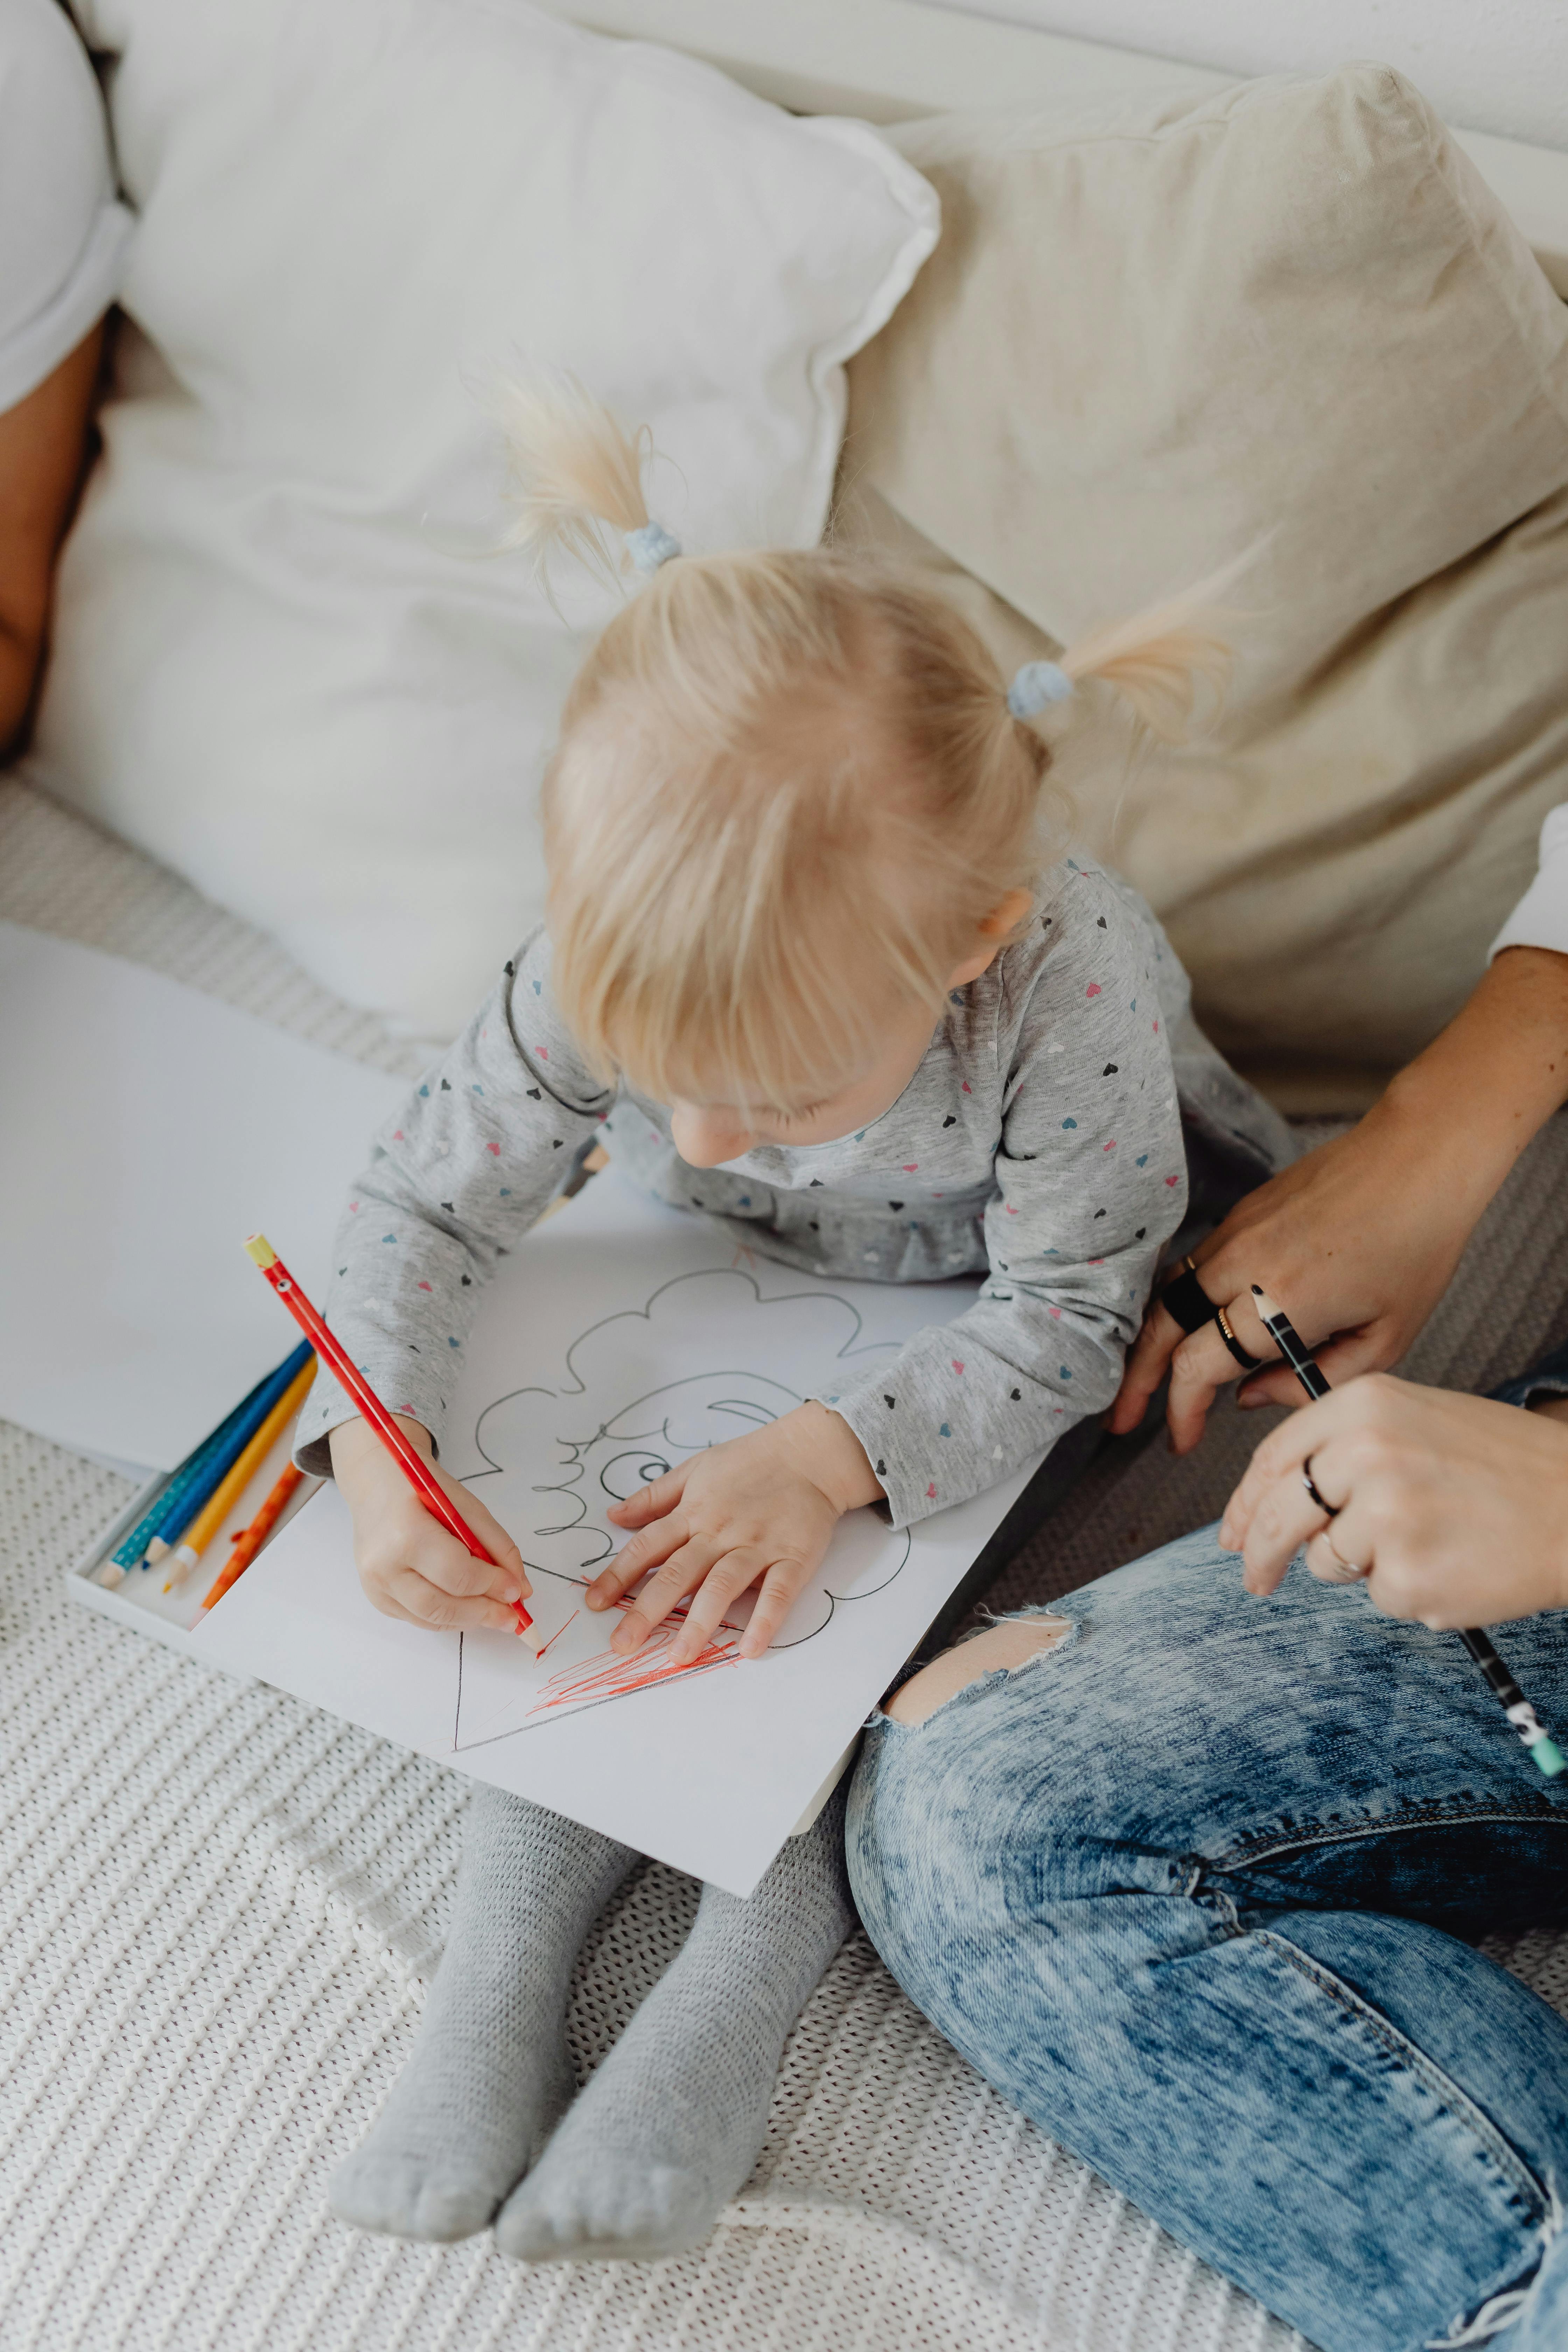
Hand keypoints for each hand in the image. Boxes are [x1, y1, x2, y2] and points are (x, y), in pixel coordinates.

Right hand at [330, 1414, 531, 1632]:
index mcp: (406, 1535)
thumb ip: (497, 1547)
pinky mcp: (377, 1598)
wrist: (376, 1483)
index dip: (492, 1586)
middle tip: (512, 1617)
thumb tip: (521, 1590)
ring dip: (468, 1620)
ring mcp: (375, 1586)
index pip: (457, 1575)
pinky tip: (466, 1608)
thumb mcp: (467, 1507)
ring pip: (430, 1619)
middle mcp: (383, 1566)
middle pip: (441, 1607)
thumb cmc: (423, 1490)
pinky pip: (417, 1618)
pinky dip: (447, 1617)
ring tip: (495, 1614)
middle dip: (483, 1614)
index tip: (517, 1592)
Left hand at [588, 1403, 882, 1662]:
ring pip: (723, 1586)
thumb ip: (655, 1496)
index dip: (619, 1575)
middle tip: (623, 1644)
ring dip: (700, 1622)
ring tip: (679, 1657)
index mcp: (693, 1511)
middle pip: (678, 1573)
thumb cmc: (750, 1461)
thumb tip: (614, 1516)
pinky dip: (764, 1621)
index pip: (648, 1546)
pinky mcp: (793, 1557)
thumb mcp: (695, 1468)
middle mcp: (720, 1531)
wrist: (810, 1453)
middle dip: (647, 1610)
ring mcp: (757, 1545)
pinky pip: (777, 1593)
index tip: (595, 1603)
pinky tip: (750, 1649)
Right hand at [1110, 947, 1567, 1452]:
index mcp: (1278, 1302)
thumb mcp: (1386, 1339)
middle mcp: (1241, 1264)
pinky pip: (1190, 1265)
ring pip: (1166, 1295)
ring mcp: (1234, 1232)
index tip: (1182, 1442)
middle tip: (1119, 1420)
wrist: (1419, 1157)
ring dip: (1148, 1343)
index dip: (1180, 1411)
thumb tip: (1250, 1397)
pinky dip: (1174, 1304)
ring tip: (1139, 1380)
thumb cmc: (1415, 1248)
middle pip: (1162, 1330)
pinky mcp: (1239, 1212)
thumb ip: (1315, 1380)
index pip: (1199, 1367)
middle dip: (1135, 1382)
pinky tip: (1183, 1328)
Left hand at [1218, 1374, 1567, 1627]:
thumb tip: (1272, 1498)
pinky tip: (1453, 1565)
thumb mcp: (1419, 1420)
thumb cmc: (1504, 1466)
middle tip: (1255, 1578)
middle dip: (1259, 1554)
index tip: (1231, 1533)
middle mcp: (1365, 1453)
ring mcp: (1385, 1515)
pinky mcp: (1408, 1575)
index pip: (1273, 1459)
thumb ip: (1344, 1447)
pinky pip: (1378, 1595)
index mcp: (1364, 1406)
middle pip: (1277, 1515)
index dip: (1244, 1503)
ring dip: (1359, 1566)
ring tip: (1427, 1541)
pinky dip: (1407, 1590)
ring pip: (1327, 1561)